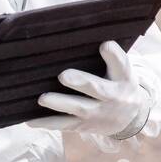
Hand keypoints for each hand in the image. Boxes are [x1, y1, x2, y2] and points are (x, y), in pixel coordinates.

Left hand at [29, 41, 148, 136]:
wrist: (130, 118)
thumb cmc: (117, 84)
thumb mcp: (121, 70)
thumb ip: (110, 57)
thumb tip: (86, 36)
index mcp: (123, 78)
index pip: (122, 64)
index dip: (114, 55)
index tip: (104, 45)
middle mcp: (112, 97)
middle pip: (97, 89)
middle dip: (81, 82)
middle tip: (63, 75)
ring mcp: (97, 113)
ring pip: (78, 108)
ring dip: (59, 103)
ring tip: (42, 98)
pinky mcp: (83, 125)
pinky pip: (65, 125)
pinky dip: (47, 123)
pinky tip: (30, 120)